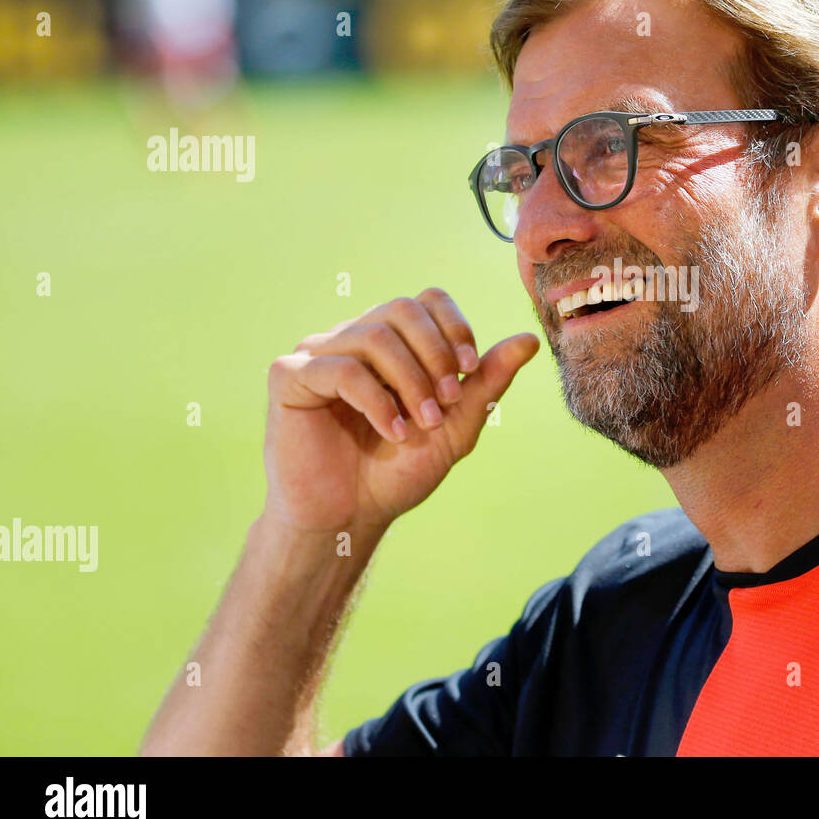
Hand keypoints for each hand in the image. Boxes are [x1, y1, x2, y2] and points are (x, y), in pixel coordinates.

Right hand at [263, 288, 539, 531]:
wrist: (349, 519)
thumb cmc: (397, 472)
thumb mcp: (456, 424)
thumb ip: (487, 380)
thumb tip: (529, 338)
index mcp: (391, 342)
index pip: (427, 299)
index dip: (454, 326)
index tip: (471, 369)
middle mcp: (353, 338)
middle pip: (403, 308)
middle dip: (435, 353)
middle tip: (447, 401)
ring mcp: (318, 353)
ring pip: (374, 335)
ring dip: (410, 381)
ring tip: (422, 423)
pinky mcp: (289, 377)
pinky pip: (340, 368)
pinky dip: (376, 400)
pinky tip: (392, 432)